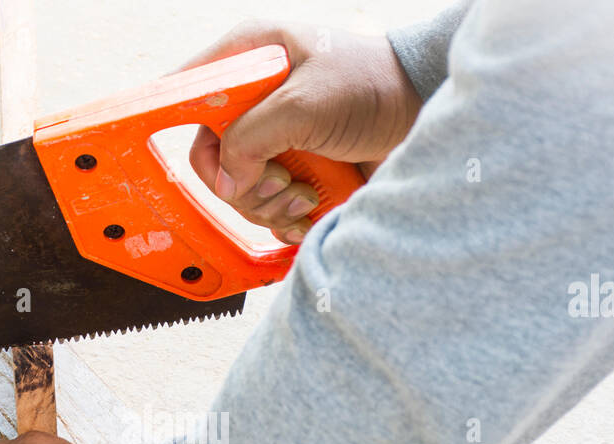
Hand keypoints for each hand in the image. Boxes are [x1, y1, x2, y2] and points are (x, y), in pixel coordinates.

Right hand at [183, 21, 422, 243]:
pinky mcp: (293, 168)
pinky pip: (266, 206)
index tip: (210, 161)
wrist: (426, 112)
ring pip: (239, 189)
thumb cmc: (375, 85)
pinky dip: (283, 218)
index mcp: (249, 57)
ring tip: (306, 195)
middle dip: (242, 183)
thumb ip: (254, 137)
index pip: (190, 93)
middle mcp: (255, 97)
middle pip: (213, 157)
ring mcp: (274, 136)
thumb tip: (227, 181)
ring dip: (268, 205)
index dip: (187, 129)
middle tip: (279, 182)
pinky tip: (309, 210)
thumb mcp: (306, 103)